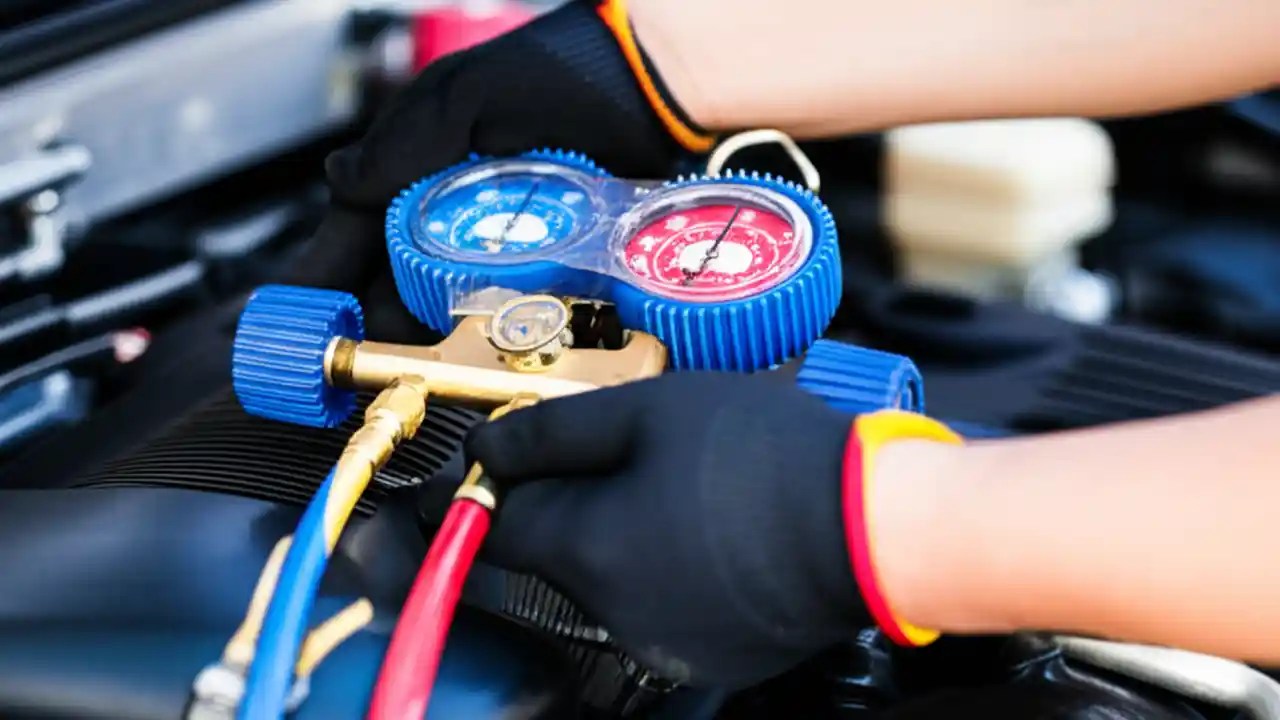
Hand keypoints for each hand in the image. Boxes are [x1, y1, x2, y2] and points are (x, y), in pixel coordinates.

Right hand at [282, 0, 707, 341]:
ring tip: (435, 361)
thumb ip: (405, 144)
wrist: (647, 86)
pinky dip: (492, 328)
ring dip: (434, 335)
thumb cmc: (558, 72)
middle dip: (379, 327)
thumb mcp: (468, 99)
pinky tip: (493, 345)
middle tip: (372, 362)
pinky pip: (504, 308)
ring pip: (442, 306)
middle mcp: (443, 212)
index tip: (306, 334)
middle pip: (390, 288)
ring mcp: (491, 242)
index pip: (348, 240)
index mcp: (409, 173)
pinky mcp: (541, 263)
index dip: (323, 289)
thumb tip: (342, 181)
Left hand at [465, 372, 868, 688]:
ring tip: (683, 487)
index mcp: (589, 550)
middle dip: (558, 510)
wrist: (871, 525)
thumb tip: (487, 449)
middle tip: (601, 461)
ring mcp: (662, 642)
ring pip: (608, 581)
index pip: (497, 528)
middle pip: (553, 556)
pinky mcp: (711, 657)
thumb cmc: (766, 457)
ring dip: (619, 537)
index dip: (480, 493)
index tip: (471, 475)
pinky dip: (666, 571)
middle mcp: (612, 612)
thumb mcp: (649, 411)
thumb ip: (553, 432)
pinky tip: (712, 530)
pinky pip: (660, 607)